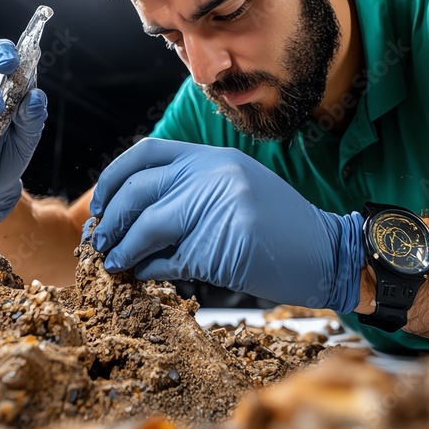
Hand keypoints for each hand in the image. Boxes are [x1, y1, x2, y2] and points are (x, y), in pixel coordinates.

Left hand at [87, 138, 364, 311]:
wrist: (327, 251)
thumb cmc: (281, 224)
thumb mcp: (236, 188)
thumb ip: (190, 190)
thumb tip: (132, 212)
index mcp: (213, 157)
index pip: (147, 153)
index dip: (114, 178)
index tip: (102, 203)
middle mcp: (212, 176)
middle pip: (138, 191)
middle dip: (111, 219)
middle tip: (101, 241)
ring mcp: (217, 210)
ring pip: (147, 227)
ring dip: (122, 249)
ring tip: (114, 263)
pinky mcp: (220, 249)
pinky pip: (168, 261)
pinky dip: (148, 270)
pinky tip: (142, 275)